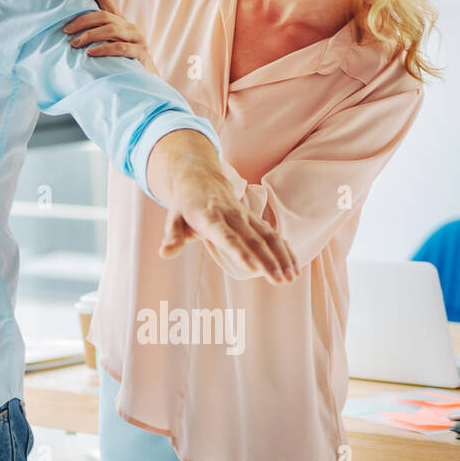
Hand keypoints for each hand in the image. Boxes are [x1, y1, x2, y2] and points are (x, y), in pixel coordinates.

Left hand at [63, 0, 157, 74]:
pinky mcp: (140, 53)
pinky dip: (104, 49)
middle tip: (65, 30)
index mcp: (119, 20)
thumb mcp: (108, 43)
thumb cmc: (120, 60)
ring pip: (111, 30)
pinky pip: (120, 48)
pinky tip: (90, 53)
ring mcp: (136, 38)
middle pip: (104, 16)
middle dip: (82, 21)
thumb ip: (94, 33)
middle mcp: (128, 25)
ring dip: (90, 35)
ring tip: (74, 43)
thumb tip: (66, 30)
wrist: (146, 79)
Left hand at [160, 158, 298, 285]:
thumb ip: (173, 237)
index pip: (226, 237)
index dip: (239, 252)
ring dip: (282, 257)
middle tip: (280, 281)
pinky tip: (294, 268)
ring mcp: (246, 217)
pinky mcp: (254, 220)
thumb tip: (164, 253)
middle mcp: (232, 217)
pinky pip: (273, 235)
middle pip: (253, 240)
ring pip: (268, 236)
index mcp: (210, 218)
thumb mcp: (173, 218)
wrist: (200, 178)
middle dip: (269, 261)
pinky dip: (285, 250)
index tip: (251, 269)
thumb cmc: (185, 205)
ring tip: (291, 279)